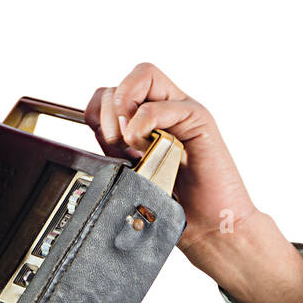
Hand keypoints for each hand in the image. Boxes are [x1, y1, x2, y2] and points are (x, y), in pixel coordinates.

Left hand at [85, 63, 302, 302]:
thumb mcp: (128, 170)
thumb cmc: (173, 202)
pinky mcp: (199, 120)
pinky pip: (166, 105)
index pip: (109, 92)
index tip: (103, 142)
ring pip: (143, 76)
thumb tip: (94, 126)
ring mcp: (182, 111)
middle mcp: (163, 109)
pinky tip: (143, 145)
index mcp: (144, 120)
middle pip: (124, 79)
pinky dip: (145, 121)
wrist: (207, 226)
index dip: (97, 112)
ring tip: (130, 143)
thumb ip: (113, 146)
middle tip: (115, 143)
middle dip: (108, 111)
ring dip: (124, 109)